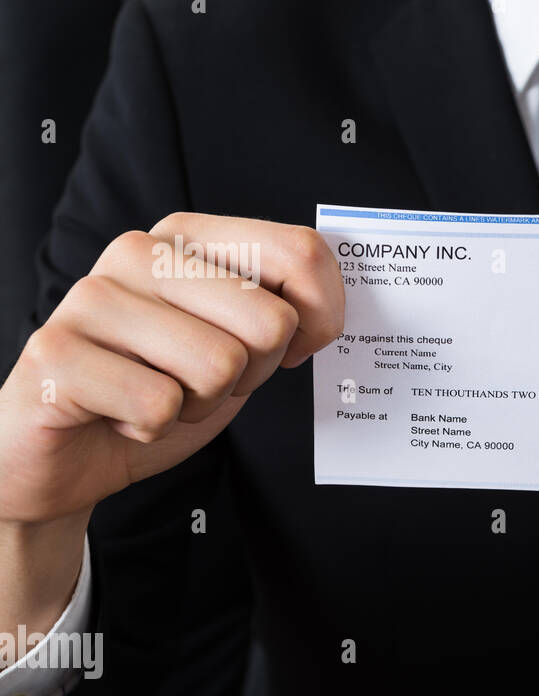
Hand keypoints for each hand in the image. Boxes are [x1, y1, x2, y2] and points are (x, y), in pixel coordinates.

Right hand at [0, 213, 343, 630]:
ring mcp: (91, 297)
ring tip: (155, 394)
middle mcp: (137, 252)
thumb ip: (279, 315)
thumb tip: (326, 311)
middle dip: (248, 374)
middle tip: (196, 381)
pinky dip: (152, 428)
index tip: (291, 348)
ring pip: (219, 365)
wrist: (62, 457)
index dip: (320, 316)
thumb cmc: (155, 394)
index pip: (300, 252)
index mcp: (187, 239)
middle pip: (269, 321)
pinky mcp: (55, 351)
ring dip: (199, 404)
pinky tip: (118, 414)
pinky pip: (160, 404)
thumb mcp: (237, 350)